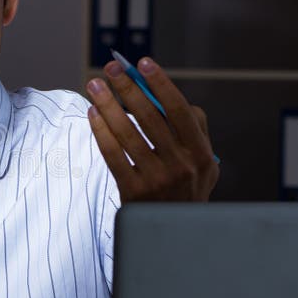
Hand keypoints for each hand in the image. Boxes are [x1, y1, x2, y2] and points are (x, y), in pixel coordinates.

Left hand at [86, 57, 218, 201]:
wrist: (175, 234)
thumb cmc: (187, 190)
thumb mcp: (205, 164)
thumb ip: (195, 130)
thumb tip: (168, 95)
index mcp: (201, 152)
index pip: (179, 110)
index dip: (160, 83)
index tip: (142, 63)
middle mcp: (181, 164)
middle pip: (149, 117)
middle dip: (127, 88)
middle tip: (110, 68)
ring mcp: (156, 179)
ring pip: (126, 133)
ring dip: (107, 105)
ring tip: (94, 86)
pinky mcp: (133, 191)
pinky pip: (112, 155)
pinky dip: (101, 131)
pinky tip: (92, 114)